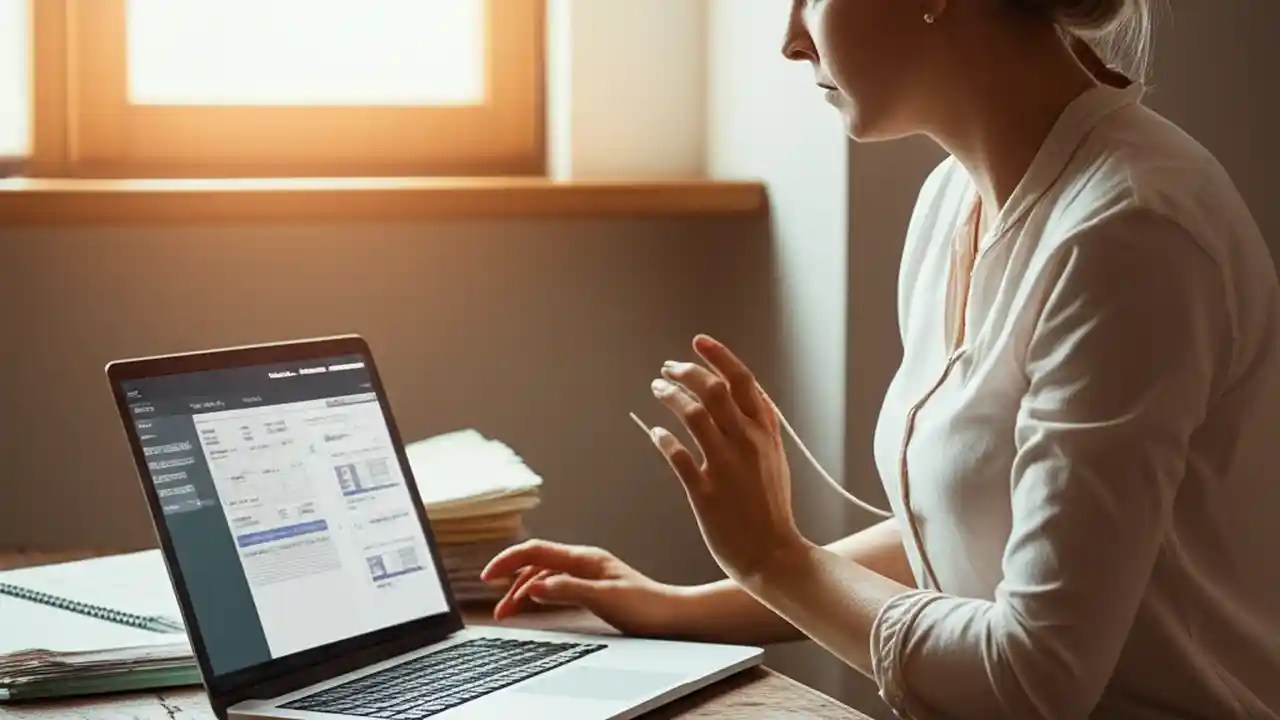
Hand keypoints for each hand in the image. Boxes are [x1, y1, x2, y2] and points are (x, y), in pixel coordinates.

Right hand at [480, 539, 689, 637]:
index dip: (508, 561)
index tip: (488, 576)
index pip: (536, 551)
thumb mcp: (603, 598)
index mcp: (584, 558)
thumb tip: (533, 587)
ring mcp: (587, 573)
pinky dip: (539, 595)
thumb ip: (567, 590)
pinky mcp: (591, 587)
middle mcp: (583, 561)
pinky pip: (555, 586)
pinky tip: (533, 605)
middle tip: (496, 605)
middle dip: (511, 580)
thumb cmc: (644, 606)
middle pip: (536, 563)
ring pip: (544, 576)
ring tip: (508, 612)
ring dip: (523, 591)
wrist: (672, 615)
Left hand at [643, 335, 806, 583]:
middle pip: (715, 390)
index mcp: (766, 434)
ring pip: (695, 415)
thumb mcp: (775, 459)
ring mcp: (727, 467)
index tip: (699, 342)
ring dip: (671, 397)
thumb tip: (742, 396)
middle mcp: (748, 444)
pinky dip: (664, 439)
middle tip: (668, 368)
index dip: (720, 357)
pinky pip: (679, 455)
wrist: (774, 556)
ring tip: (657, 389)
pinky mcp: (705, 493)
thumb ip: (759, 427)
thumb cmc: (771, 509)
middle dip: (687, 372)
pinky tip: (655, 433)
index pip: (743, 381)